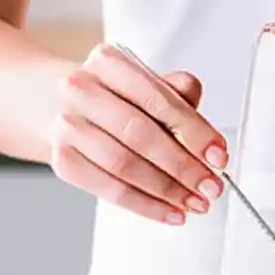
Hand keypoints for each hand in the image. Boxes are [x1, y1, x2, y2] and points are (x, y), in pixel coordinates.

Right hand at [49, 44, 227, 224]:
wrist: (55, 104)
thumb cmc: (112, 95)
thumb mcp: (145, 82)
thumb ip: (178, 97)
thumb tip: (207, 136)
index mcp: (108, 62)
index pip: (158, 99)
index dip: (193, 131)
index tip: (218, 155)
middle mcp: (81, 90)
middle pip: (140, 135)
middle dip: (183, 166)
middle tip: (210, 185)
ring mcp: (67, 127)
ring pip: (124, 166)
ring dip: (167, 190)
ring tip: (194, 201)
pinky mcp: (63, 161)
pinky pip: (110, 190)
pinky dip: (146, 205)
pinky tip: (170, 211)